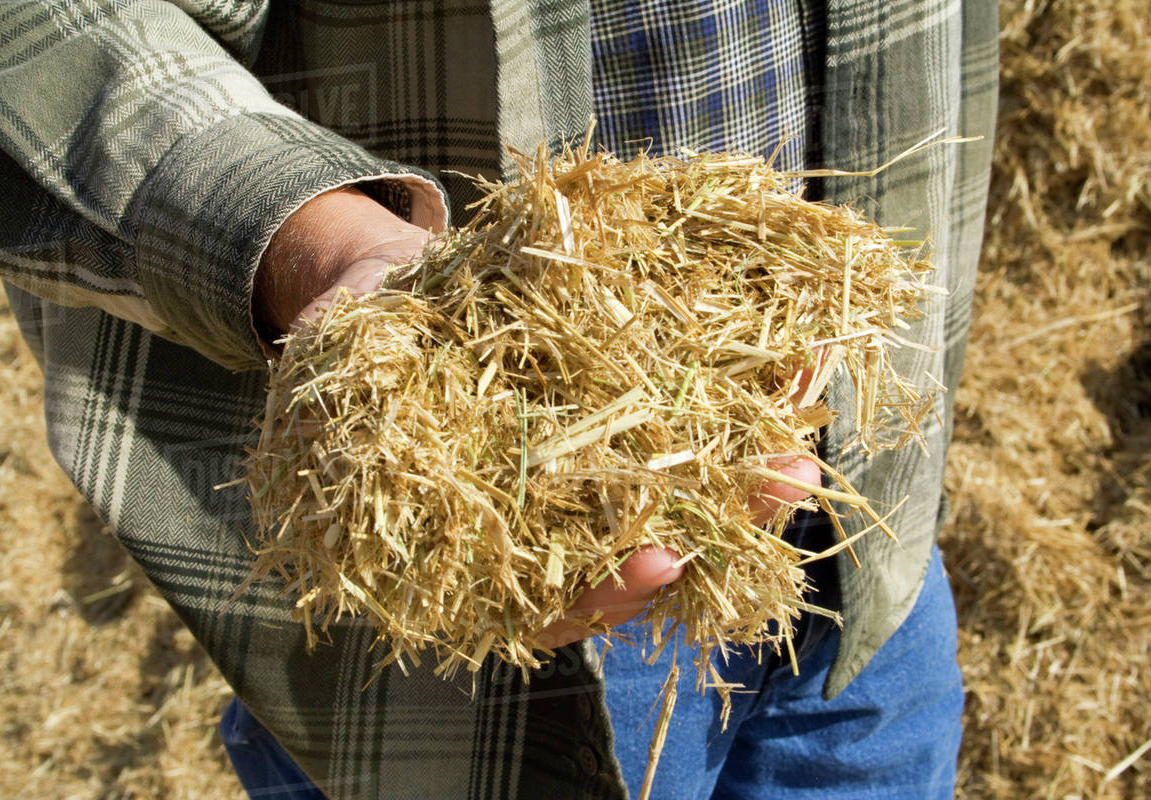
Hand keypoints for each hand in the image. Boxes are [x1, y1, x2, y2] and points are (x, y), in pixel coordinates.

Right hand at [255, 192, 824, 649]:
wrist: (384, 297)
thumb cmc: (352, 350)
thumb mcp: (335, 374)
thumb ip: (353, 398)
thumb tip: (347, 375)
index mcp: (487, 542)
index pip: (553, 603)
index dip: (606, 590)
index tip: (659, 559)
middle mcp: (555, 513)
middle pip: (654, 535)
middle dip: (728, 507)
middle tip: (791, 474)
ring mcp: (596, 454)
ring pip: (689, 469)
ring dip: (756, 431)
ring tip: (815, 381)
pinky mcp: (623, 394)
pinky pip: (692, 396)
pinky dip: (742, 371)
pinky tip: (795, 334)